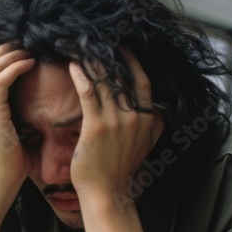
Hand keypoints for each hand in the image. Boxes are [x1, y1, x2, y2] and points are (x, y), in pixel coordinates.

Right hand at [0, 43, 36, 189]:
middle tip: (29, 43)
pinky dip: (16, 67)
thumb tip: (41, 101)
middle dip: (8, 47)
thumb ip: (20, 112)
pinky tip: (30, 63)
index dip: (4, 53)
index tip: (25, 48)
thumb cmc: (12, 160)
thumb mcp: (15, 129)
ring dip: (13, 54)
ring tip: (31, 51)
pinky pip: (1, 79)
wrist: (0, 180)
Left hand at [68, 50, 163, 207]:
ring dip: (91, 60)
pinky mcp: (96, 127)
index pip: (142, 81)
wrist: (107, 193)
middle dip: (108, 55)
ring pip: (104, 81)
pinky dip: (80, 76)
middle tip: (95, 39)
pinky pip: (88, 93)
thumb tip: (160, 109)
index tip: (121, 47)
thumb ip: (154, 125)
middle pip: (122, 76)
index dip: (132, 61)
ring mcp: (116, 121)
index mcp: (148, 119)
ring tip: (80, 46)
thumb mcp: (147, 145)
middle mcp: (135, 117)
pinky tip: (72, 64)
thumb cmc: (122, 169)